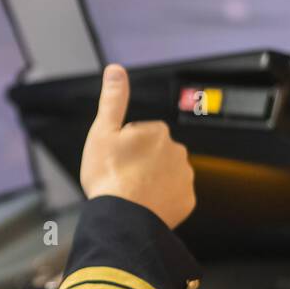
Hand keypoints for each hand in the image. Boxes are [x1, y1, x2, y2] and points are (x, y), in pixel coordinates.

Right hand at [78, 64, 195, 229]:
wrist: (122, 218)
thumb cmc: (109, 176)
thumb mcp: (102, 131)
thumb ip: (113, 99)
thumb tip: (116, 70)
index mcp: (157, 132)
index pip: (139, 134)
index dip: (124, 147)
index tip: (115, 160)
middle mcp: (177, 151)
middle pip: (154, 153)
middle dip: (141, 162)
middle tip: (121, 177)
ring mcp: (184, 177)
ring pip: (166, 174)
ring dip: (152, 181)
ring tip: (132, 193)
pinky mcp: (187, 200)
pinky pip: (174, 196)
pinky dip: (162, 199)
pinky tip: (145, 204)